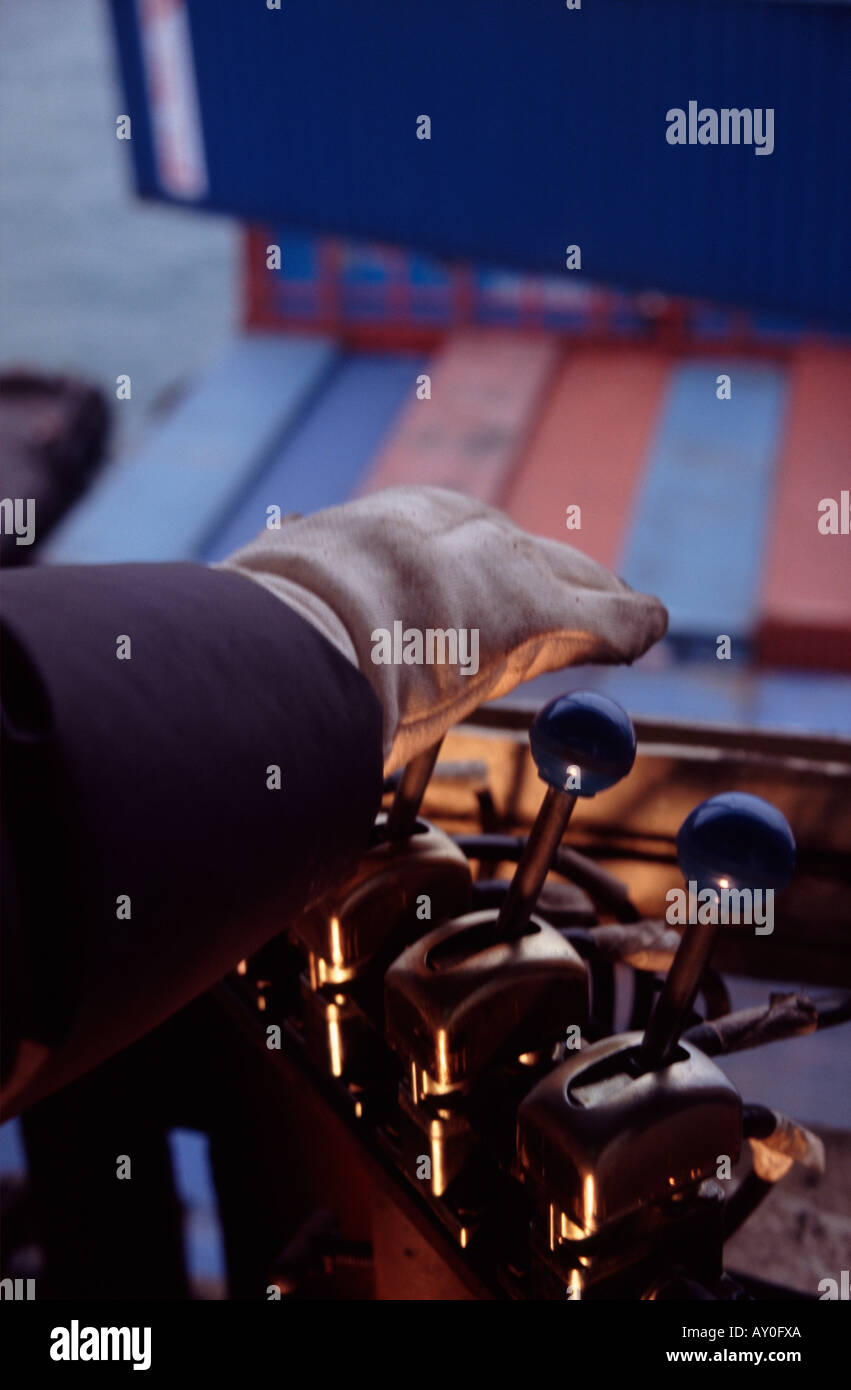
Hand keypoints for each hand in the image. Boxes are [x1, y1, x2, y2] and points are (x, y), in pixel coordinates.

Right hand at [221, 486, 667, 771]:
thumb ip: (277, 631)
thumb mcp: (265, 626)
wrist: (295, 640)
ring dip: (588, 595)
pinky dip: (623, 623)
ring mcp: (490, 565)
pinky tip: (647, 623)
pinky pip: (601, 615)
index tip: (481, 588)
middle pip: (511, 548)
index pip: (438, 542)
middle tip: (582, 584)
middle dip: (546, 568)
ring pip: (561, 575)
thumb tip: (216, 667)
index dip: (471, 567)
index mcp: (370, 535)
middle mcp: (436, 532)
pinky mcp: (536, 608)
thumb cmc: (262, 646)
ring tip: (623, 602)